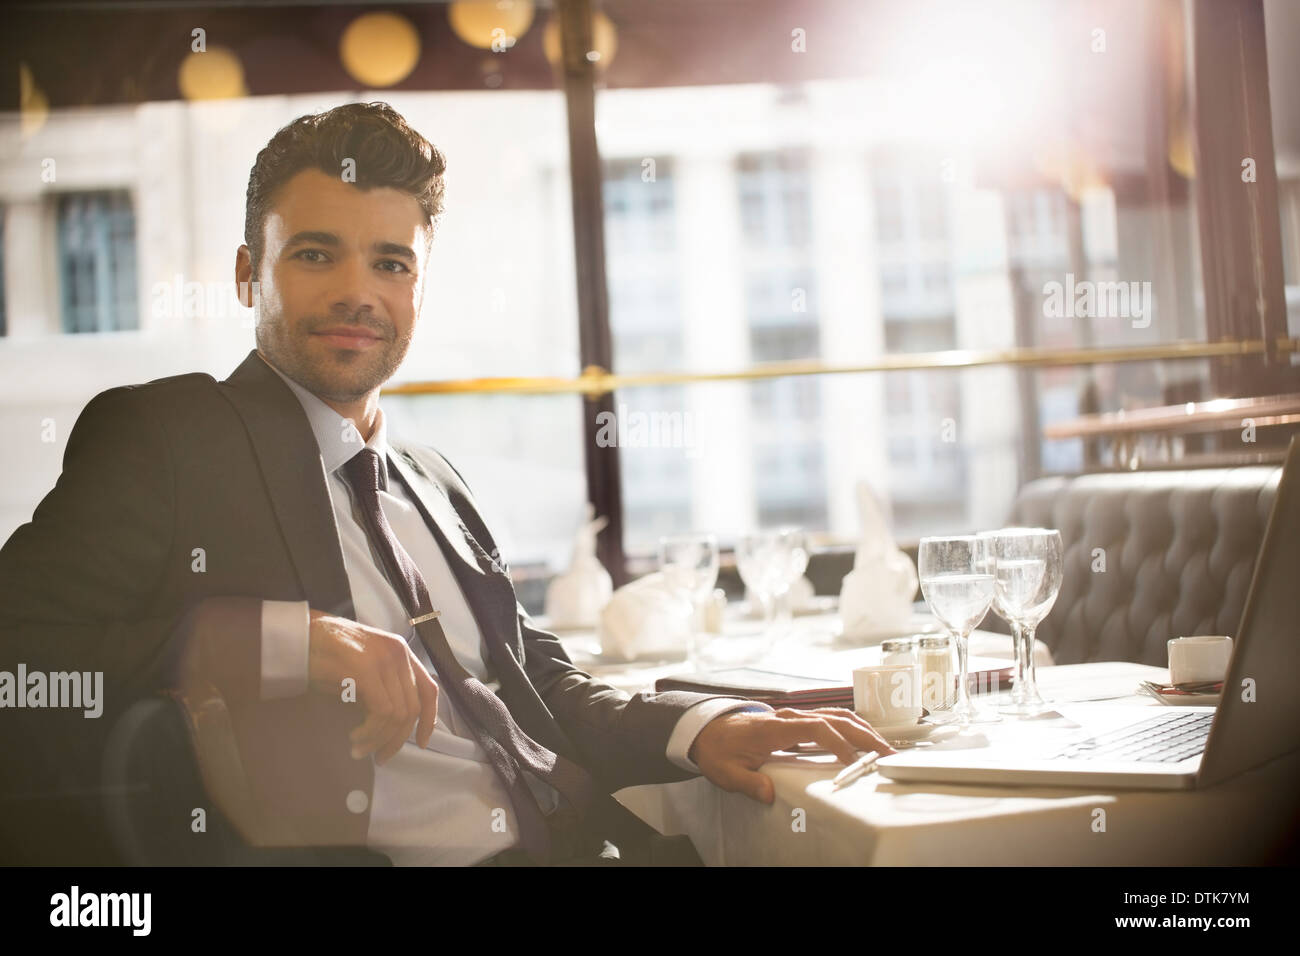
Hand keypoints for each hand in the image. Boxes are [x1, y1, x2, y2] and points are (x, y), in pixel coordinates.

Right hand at [306, 609, 438, 764]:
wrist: (298, 637)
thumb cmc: (324, 657)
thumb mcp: (362, 673)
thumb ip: (382, 691)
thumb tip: (391, 728)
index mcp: (401, 652)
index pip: (429, 689)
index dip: (429, 720)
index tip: (421, 743)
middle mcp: (398, 653)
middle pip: (413, 708)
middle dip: (396, 739)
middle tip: (380, 757)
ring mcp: (384, 659)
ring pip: (398, 714)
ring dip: (379, 739)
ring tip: (359, 749)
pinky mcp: (367, 669)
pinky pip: (382, 712)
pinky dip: (371, 732)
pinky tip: (355, 737)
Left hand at [688, 707, 897, 803]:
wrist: (707, 729)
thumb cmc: (719, 750)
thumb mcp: (726, 772)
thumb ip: (748, 783)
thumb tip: (769, 794)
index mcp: (774, 727)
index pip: (815, 728)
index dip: (837, 743)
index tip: (851, 761)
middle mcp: (789, 717)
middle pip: (835, 719)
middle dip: (864, 736)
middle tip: (887, 755)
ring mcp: (795, 716)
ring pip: (837, 716)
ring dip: (863, 730)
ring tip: (884, 749)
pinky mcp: (798, 721)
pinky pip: (831, 719)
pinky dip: (852, 727)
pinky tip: (865, 740)